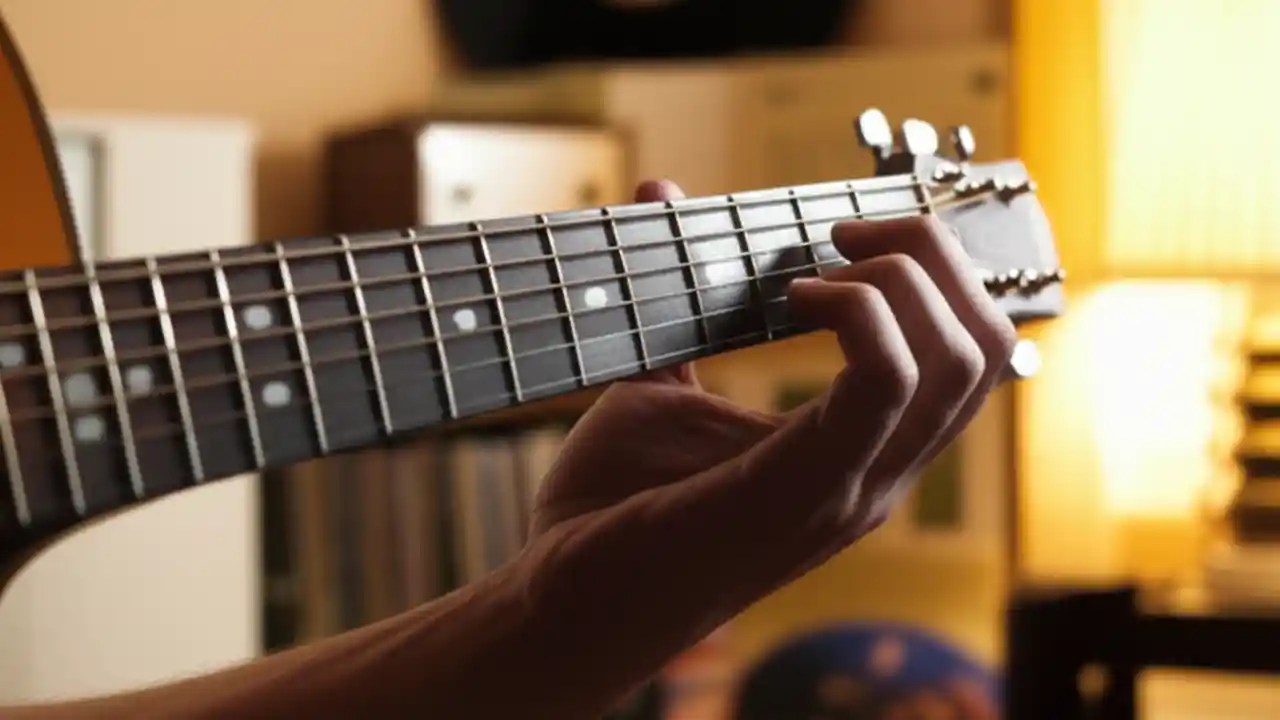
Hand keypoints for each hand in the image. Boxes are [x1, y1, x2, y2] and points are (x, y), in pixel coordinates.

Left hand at [512, 179, 1017, 716]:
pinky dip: (858, 314)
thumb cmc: (612, 505)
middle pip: (986, 348)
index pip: (968, 360)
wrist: (560, 599)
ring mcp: (848, 489)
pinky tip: (794, 296)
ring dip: (903, 277)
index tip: (855, 232)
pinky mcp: (802, 488)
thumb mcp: (660, 386)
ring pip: (957, 360)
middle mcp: (875, 477)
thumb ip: (679, 305)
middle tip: (847, 230)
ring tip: (821, 260)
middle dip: (936, 256)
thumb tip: (659, 192)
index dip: (942, 275)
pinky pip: (884, 381)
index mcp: (858, 455)